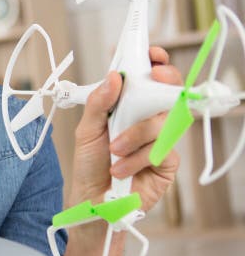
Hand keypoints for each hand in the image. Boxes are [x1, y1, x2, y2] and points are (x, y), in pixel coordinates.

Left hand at [69, 47, 181, 212]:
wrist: (92, 200)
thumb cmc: (90, 164)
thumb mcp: (86, 130)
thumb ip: (98, 103)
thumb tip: (114, 77)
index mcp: (129, 107)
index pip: (148, 79)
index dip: (155, 64)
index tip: (153, 55)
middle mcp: (148, 119)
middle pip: (169, 93)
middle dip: (164, 83)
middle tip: (154, 79)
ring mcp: (160, 139)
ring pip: (163, 122)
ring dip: (135, 134)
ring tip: (113, 150)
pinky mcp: (167, 161)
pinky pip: (161, 150)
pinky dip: (137, 158)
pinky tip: (122, 168)